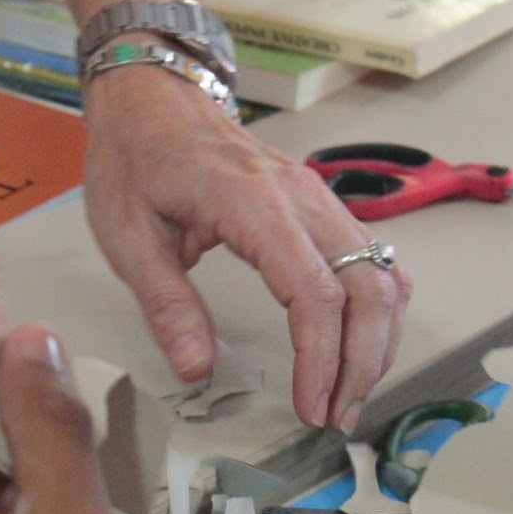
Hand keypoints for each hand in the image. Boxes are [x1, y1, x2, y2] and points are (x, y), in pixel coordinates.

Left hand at [81, 67, 412, 431]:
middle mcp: (302, 198)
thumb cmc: (135, 159)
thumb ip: (166, 305)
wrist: (151, 97)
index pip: (316, 295)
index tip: (309, 407)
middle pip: (369, 289)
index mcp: (253, 204)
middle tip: (338, 416)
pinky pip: (375, 259)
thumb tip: (196, 369)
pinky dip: (378, 310)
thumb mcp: (128, 237)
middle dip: (362, 362)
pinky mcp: (322, 205)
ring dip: (377, 340)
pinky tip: (358, 347)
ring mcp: (319, 198)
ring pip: (384, 274)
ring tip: (349, 393)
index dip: (322, 360)